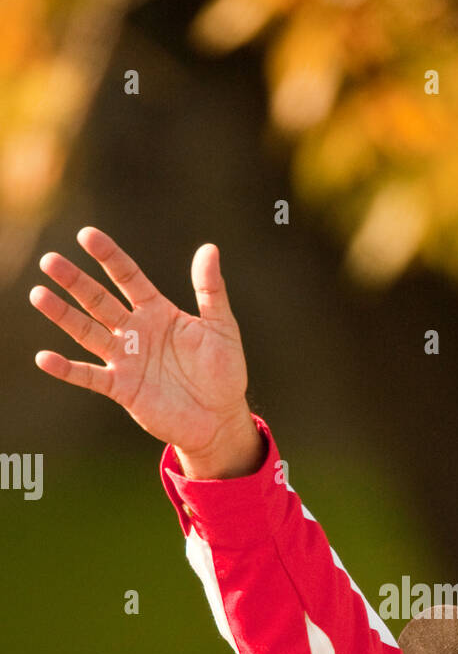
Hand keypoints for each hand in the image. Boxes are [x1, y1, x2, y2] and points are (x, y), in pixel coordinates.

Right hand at [30, 227, 255, 466]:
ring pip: (88, 332)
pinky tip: (44, 358)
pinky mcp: (122, 389)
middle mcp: (136, 331)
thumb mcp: (221, 327)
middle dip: (75, 281)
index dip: (108, 256)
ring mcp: (126, 360)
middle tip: (50, 261)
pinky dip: (67, 369)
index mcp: (157, 311)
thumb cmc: (223, 372)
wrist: (220, 418)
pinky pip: (89, 376)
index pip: (128, 277)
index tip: (86, 235)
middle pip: (99, 300)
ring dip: (63, 315)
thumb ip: (211, 290)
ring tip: (38, 294)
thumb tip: (209, 248)